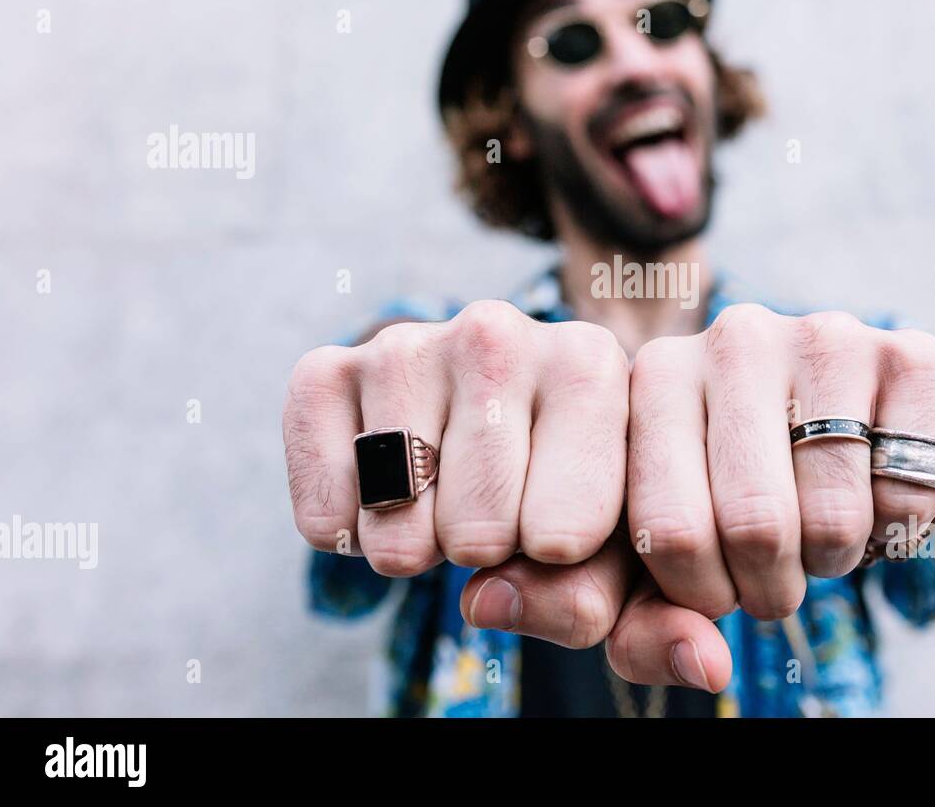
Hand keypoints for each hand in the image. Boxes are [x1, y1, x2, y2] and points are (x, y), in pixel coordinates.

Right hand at [283, 299, 630, 573]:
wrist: (491, 416)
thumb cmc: (568, 486)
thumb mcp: (611, 545)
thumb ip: (584, 595)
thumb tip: (485, 601)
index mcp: (587, 363)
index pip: (567, 531)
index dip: (556, 562)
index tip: (565, 526)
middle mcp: (496, 334)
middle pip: (478, 528)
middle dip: (483, 552)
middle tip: (494, 510)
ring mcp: (405, 344)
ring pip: (396, 514)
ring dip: (414, 544)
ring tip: (442, 500)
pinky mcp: (325, 370)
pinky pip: (323, 512)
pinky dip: (347, 536)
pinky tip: (383, 496)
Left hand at [625, 304, 934, 621]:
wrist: (820, 419)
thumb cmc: (718, 496)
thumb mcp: (656, 559)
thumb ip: (644, 626)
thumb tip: (706, 667)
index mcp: (653, 376)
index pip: (669, 532)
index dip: (698, 594)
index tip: (710, 579)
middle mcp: (734, 337)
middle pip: (756, 527)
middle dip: (769, 587)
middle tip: (772, 568)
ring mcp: (826, 336)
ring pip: (834, 519)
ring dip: (832, 560)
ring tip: (817, 529)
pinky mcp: (911, 354)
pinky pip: (907, 496)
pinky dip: (896, 530)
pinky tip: (870, 492)